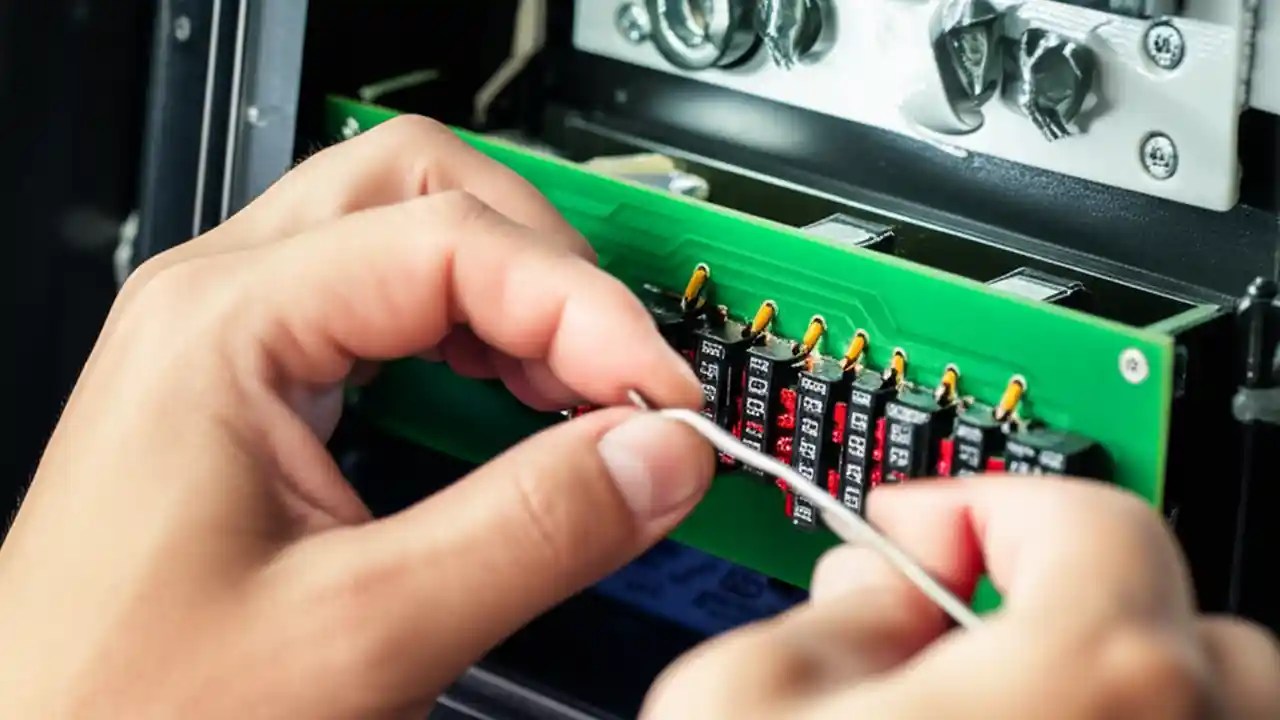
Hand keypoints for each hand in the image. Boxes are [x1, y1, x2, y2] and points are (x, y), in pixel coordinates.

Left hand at [0, 116, 711, 718]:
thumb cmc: (133, 709)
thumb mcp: (362, 634)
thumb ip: (533, 531)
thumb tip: (655, 453)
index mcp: (226, 328)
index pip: (453, 242)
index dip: (584, 308)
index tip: (662, 396)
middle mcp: (221, 308)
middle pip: (422, 190)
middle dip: (546, 265)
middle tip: (619, 366)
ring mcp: (232, 342)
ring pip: (407, 235)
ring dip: (516, 297)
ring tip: (584, 389)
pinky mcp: (252, 390)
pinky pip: (385, 307)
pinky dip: (474, 337)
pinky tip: (516, 404)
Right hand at [643, 478, 1279, 718]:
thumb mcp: (740, 698)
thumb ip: (830, 605)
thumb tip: (880, 587)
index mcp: (1084, 676)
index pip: (1089, 515)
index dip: (981, 507)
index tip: (919, 535)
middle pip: (1193, 618)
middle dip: (1080, 599)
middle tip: (975, 629)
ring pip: (1219, 704)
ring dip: (1132, 679)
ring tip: (1017, 695)